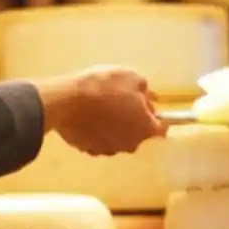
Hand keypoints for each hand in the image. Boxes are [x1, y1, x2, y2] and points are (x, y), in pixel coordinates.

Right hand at [35, 66, 164, 155]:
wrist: (66, 101)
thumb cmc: (104, 87)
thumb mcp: (131, 78)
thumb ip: (145, 90)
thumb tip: (150, 98)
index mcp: (145, 128)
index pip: (162, 129)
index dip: (157, 117)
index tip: (149, 108)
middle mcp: (130, 144)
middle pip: (138, 134)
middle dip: (134, 120)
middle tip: (122, 102)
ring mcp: (109, 150)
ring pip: (117, 138)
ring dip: (115, 127)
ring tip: (102, 108)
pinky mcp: (89, 150)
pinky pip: (98, 141)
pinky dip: (97, 132)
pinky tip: (89, 117)